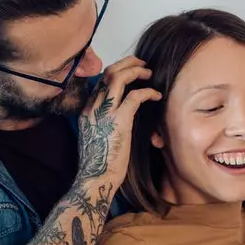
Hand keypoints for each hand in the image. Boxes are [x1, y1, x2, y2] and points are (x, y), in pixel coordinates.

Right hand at [77, 56, 161, 184]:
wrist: (95, 180)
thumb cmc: (101, 166)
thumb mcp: (98, 139)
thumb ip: (106, 124)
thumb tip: (123, 116)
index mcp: (87, 112)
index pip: (101, 83)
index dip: (118, 73)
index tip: (132, 74)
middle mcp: (93, 108)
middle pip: (107, 73)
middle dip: (127, 63)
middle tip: (143, 65)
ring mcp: (104, 113)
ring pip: (118, 77)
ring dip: (136, 71)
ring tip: (150, 74)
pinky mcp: (118, 121)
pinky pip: (134, 96)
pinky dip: (148, 91)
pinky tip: (157, 95)